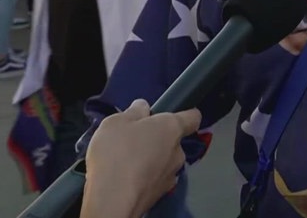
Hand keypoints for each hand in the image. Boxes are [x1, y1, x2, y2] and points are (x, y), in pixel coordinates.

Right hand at [81, 99, 200, 217]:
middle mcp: (178, 151)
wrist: (113, 199)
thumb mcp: (116, 122)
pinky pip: (155, 178)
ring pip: (164, 161)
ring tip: (126, 162)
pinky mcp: (161, 194)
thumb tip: (143, 108)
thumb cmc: (116, 153)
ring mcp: (171, 175)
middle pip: (173, 141)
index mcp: (171, 128)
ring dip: (151, 159)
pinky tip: (127, 178)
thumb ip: (134, 112)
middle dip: (157, 139)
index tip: (175, 113)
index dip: (186, 113)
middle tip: (134, 139)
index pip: (193, 117)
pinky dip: (145, 177)